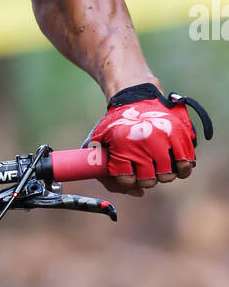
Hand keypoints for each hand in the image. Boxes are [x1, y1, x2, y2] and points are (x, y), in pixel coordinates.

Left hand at [87, 84, 211, 197]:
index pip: (127, 180)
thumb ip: (101, 164)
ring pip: (167, 174)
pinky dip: (184, 168)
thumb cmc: (117, 123)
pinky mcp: (180, 135)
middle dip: (146, 180)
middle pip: (149, 181)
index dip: (128, 182)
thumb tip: (133, 190)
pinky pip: (187, 161)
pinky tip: (179, 167)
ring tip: (161, 169)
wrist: (136, 97)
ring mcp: (163, 139)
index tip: (130, 176)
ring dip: (164, 175)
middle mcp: (143, 143)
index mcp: (122, 146)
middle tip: (146, 172)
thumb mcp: (99, 138)